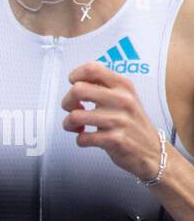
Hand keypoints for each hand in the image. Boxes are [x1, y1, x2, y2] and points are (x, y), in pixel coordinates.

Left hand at [62, 62, 163, 178]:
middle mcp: (122, 100)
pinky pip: (82, 138)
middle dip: (66, 102)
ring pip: (75, 116)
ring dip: (68, 124)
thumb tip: (77, 79)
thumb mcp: (124, 97)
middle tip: (72, 109)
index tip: (73, 86)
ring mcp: (119, 120)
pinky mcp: (115, 140)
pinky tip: (87, 138)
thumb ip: (104, 86)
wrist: (153, 151)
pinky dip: (80, 140)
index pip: (92, 69)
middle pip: (77, 90)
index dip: (75, 76)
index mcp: (123, 85)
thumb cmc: (131, 122)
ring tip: (77, 127)